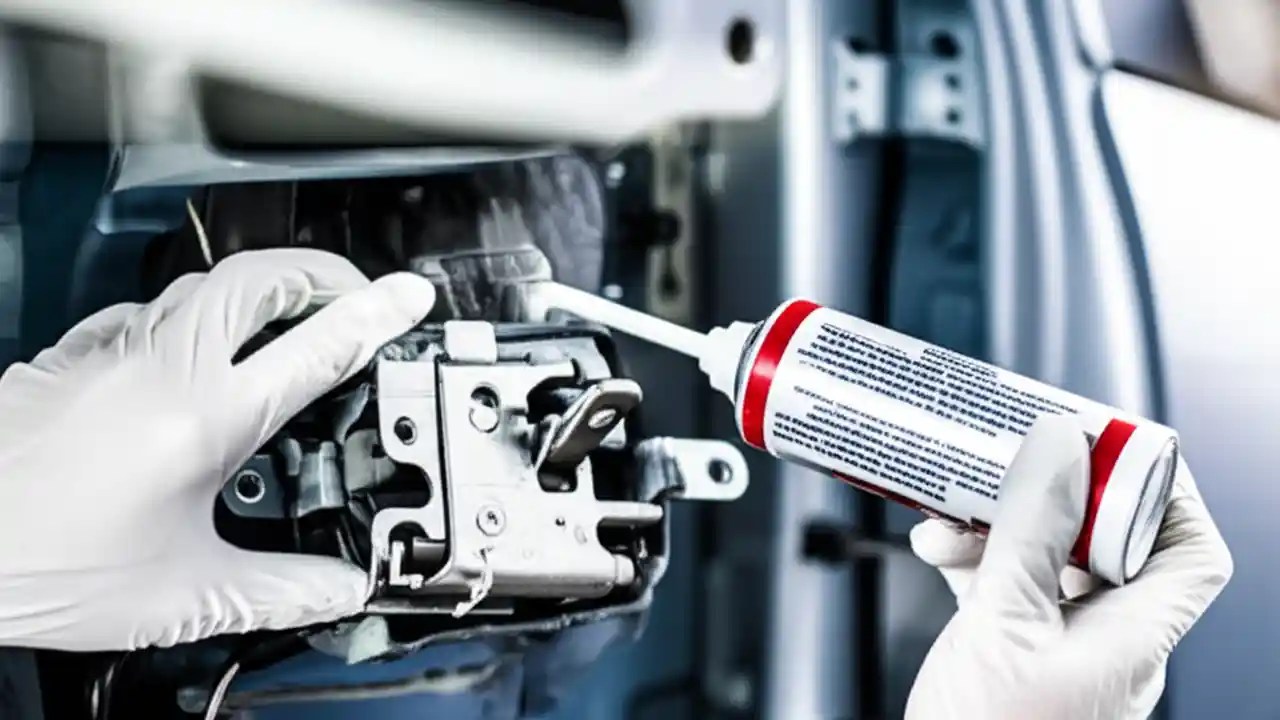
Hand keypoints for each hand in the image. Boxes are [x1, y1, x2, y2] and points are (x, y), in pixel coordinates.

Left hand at [0, 249, 435, 650]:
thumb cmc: (41, 566)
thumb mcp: (183, 595)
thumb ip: (282, 590)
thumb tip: (340, 591)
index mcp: (204, 420)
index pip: (316, 348)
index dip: (377, 315)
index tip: (410, 295)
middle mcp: (159, 368)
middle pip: (259, 278)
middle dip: (321, 274)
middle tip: (353, 293)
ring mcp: (109, 352)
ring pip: (200, 288)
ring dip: (256, 293)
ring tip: (286, 323)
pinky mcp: (69, 357)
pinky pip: (145, 312)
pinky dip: (190, 320)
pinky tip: (191, 357)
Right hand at [906, 415, 1232, 719]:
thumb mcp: (1004, 621)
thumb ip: (1032, 532)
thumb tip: (1061, 450)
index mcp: (1134, 636)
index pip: (1191, 553)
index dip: (1166, 494)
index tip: (1114, 450)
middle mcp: (1108, 642)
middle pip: (1109, 546)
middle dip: (1056, 495)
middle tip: (1018, 456)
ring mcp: (1062, 651)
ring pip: (1049, 563)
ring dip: (1001, 528)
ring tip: (950, 511)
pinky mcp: (1018, 657)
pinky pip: (1010, 590)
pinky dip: (976, 561)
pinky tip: (939, 549)